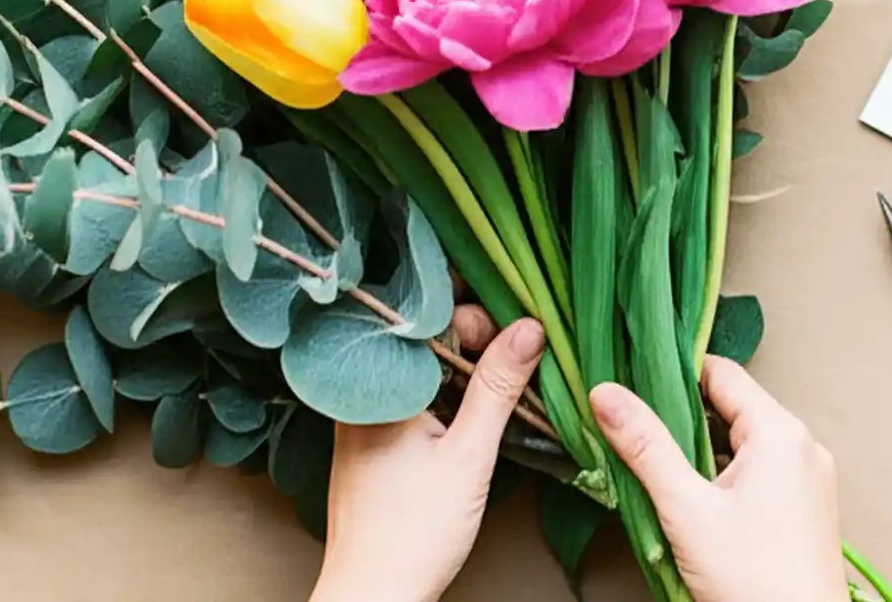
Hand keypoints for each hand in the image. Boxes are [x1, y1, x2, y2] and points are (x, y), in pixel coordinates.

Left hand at [310, 308, 543, 601]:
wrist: (373, 595)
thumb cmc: (412, 533)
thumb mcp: (469, 454)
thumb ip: (498, 387)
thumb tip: (529, 330)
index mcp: (379, 385)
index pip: (429, 318)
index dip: (475, 318)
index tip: (515, 336)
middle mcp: (363, 393)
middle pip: (424, 340)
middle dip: (474, 341)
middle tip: (515, 361)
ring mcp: (364, 417)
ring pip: (421, 369)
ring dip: (462, 370)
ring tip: (501, 384)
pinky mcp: (371, 440)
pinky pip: (412, 397)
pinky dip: (445, 395)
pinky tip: (473, 413)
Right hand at [589, 356, 847, 601]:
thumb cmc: (754, 581)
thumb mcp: (686, 509)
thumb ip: (645, 446)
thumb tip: (607, 394)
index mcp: (779, 432)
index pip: (721, 373)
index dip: (673, 371)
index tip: (633, 379)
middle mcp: (802, 445)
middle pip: (732, 405)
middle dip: (682, 414)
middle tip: (636, 427)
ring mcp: (808, 477)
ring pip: (744, 440)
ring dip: (701, 448)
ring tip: (659, 468)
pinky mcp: (805, 506)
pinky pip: (760, 469)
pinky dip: (724, 473)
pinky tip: (694, 498)